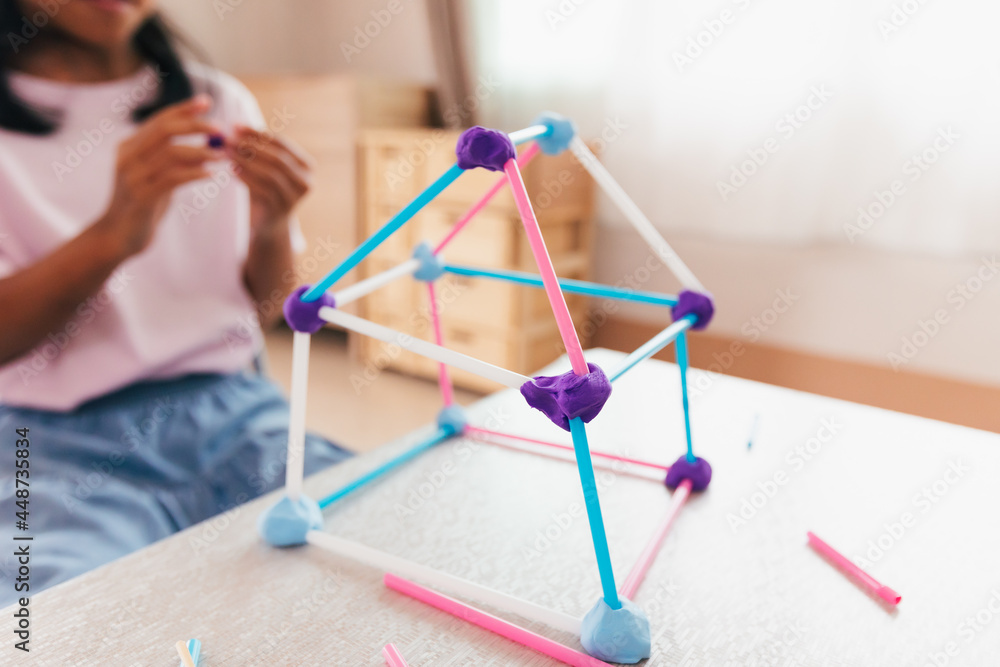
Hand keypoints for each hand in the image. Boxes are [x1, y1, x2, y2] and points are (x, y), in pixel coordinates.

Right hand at [96, 95, 221, 256]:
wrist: (117, 238)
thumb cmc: (142, 207)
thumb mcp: (160, 180)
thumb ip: (176, 164)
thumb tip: (208, 150)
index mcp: (129, 147)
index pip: (159, 120)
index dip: (183, 109)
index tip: (206, 102)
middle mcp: (127, 157)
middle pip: (164, 130)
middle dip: (194, 125)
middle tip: (219, 128)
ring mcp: (132, 176)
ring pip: (171, 153)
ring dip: (201, 151)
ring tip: (221, 156)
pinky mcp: (141, 196)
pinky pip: (172, 178)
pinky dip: (194, 173)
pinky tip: (210, 175)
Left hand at [227, 125, 313, 232]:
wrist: (269, 223)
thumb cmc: (266, 188)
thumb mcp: (266, 167)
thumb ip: (258, 148)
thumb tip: (237, 125)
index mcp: (307, 166)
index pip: (282, 144)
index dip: (258, 134)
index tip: (236, 126)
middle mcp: (306, 182)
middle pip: (278, 158)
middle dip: (251, 146)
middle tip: (229, 139)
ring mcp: (294, 197)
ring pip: (270, 174)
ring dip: (246, 161)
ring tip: (227, 153)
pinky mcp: (280, 209)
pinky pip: (261, 190)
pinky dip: (245, 177)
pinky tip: (232, 170)